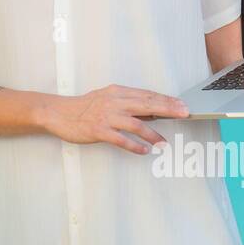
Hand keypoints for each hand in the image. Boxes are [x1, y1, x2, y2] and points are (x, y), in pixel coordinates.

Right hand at [42, 84, 189, 153]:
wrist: (59, 113)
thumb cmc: (84, 107)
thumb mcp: (107, 98)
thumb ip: (128, 103)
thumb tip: (152, 111)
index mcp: (118, 92)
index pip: (147, 95)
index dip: (166, 99)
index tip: (182, 104)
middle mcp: (114, 102)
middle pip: (146, 104)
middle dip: (168, 109)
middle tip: (184, 113)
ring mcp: (106, 117)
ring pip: (136, 124)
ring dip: (152, 134)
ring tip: (164, 142)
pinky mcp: (99, 131)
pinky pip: (121, 140)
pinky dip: (135, 146)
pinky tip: (144, 151)